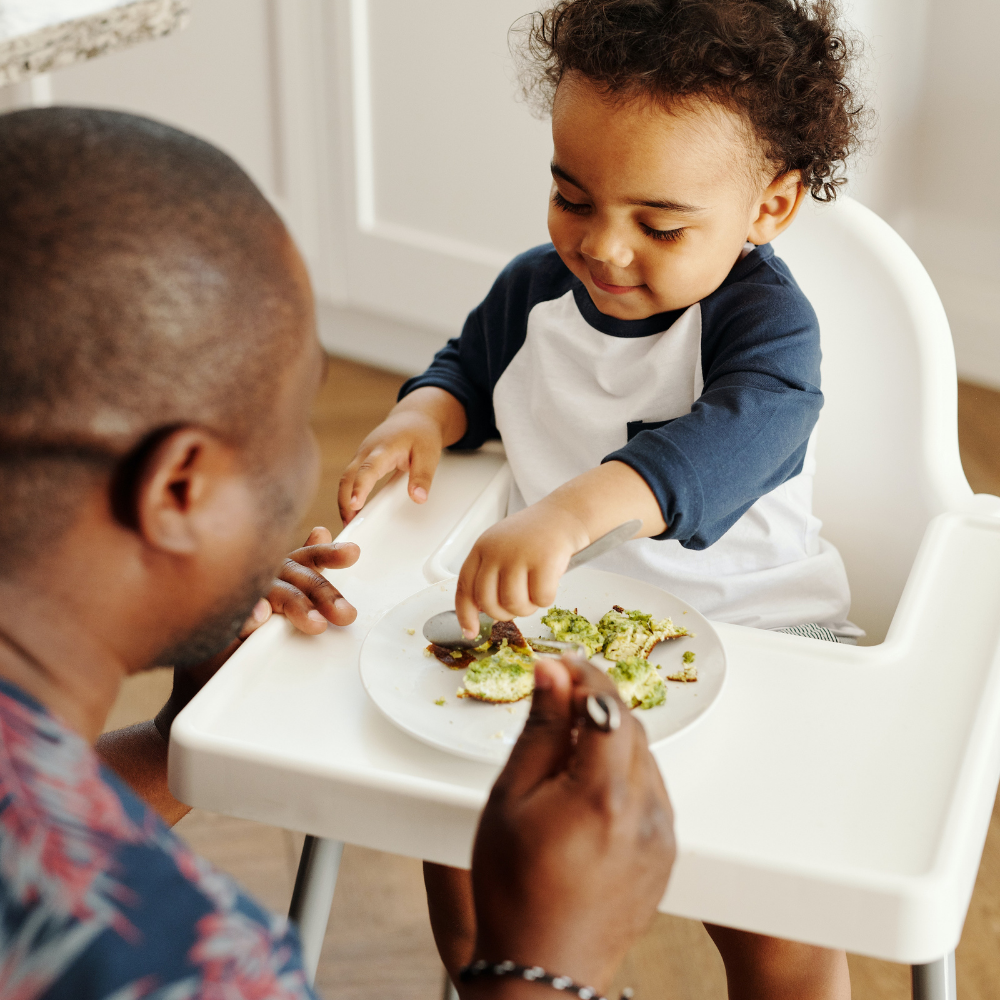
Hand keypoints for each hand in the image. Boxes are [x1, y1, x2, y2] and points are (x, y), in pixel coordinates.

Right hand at [154, 526, 359, 736]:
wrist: (206, 669)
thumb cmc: (248, 630)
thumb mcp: (282, 598)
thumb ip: (302, 571)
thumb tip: (321, 532)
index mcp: (276, 574)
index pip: (304, 559)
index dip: (328, 554)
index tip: (353, 553)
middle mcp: (257, 580)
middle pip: (294, 576)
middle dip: (323, 592)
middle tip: (345, 614)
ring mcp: (236, 599)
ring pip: (270, 591)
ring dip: (294, 604)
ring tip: (315, 623)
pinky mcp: (216, 624)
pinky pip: (234, 616)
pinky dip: (248, 616)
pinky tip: (259, 616)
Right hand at [338, 387, 466, 523]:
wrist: (413, 417)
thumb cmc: (421, 434)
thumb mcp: (429, 454)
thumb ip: (423, 476)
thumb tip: (418, 498)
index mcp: (384, 448)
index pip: (368, 469)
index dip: (360, 487)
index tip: (355, 505)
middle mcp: (367, 451)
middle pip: (348, 477)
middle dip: (344, 501)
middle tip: (348, 524)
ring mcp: (361, 455)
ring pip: (345, 479)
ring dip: (344, 500)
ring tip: (348, 523)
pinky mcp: (361, 461)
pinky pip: (349, 478)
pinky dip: (348, 494)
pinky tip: (352, 510)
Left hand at [455, 462, 663, 635]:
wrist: (565, 515)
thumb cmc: (535, 537)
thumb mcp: (502, 547)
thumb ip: (489, 574)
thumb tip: (480, 612)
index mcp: (482, 548)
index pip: (465, 588)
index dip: (465, 614)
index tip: (470, 631)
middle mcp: (496, 551)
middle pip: (488, 602)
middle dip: (504, 613)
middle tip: (519, 606)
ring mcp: (519, 555)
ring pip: (514, 604)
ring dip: (527, 608)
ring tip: (535, 593)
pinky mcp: (543, 561)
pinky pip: (541, 599)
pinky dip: (547, 599)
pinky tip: (550, 583)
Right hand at [468, 656, 674, 994]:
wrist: (542, 969)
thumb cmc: (513, 889)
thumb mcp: (510, 798)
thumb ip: (539, 729)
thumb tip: (552, 674)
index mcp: (602, 794)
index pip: (608, 705)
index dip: (585, 675)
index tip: (563, 664)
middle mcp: (645, 810)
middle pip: (630, 726)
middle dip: (597, 704)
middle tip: (558, 702)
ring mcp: (661, 834)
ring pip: (643, 756)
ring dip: (611, 738)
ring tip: (567, 752)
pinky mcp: (665, 852)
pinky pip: (651, 791)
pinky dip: (623, 773)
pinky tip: (588, 788)